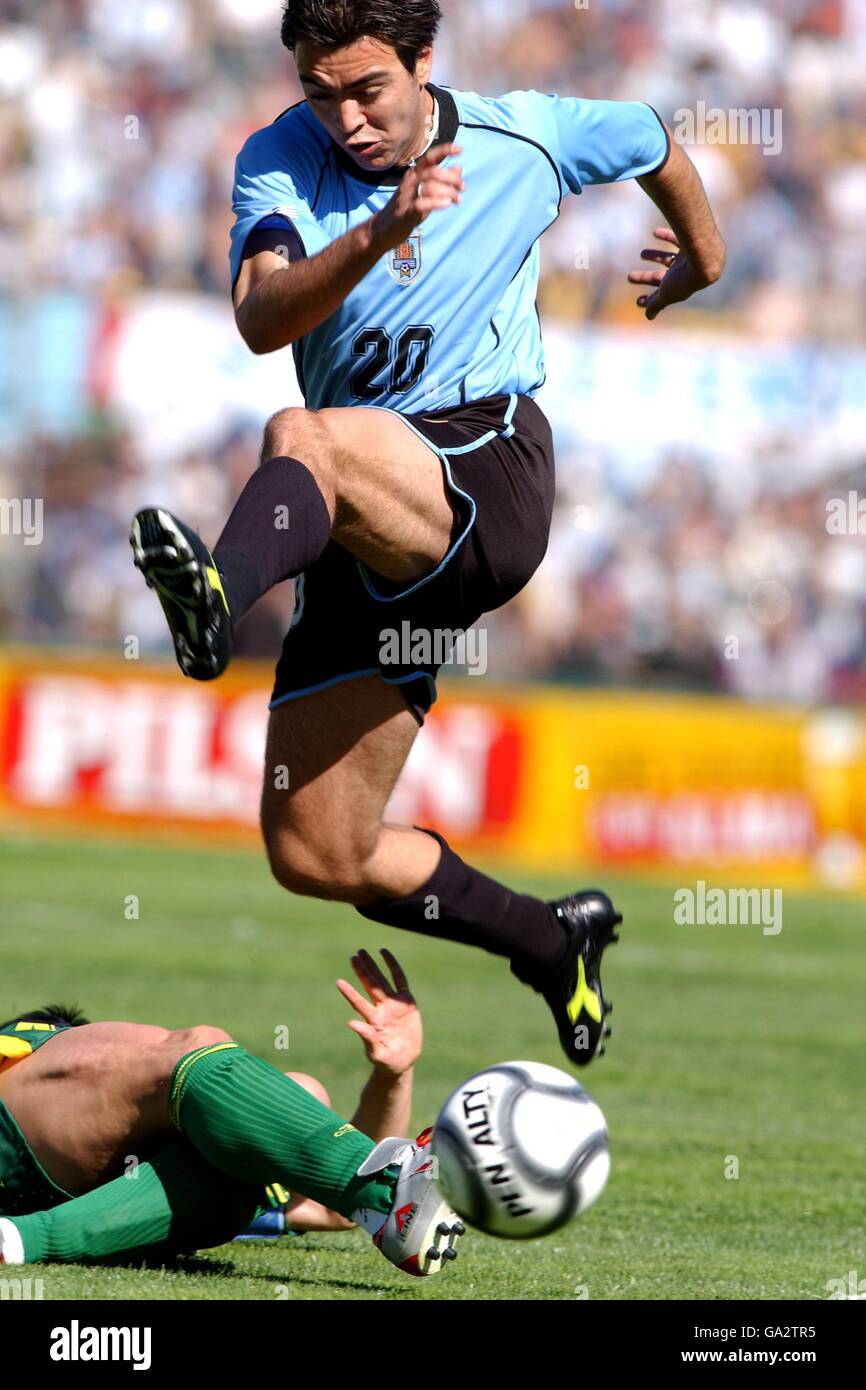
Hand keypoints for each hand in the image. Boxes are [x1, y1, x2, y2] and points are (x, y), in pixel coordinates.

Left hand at [336, 949, 421, 1076]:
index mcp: (373, 1022)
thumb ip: (366, 1038)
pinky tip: (385, 954)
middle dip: (362, 971)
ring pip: (382, 980)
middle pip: (370, 986)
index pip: (359, 1003)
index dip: (350, 993)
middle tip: (353, 956)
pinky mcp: (407, 1002)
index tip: (339, 982)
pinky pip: (400, 981)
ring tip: (362, 952)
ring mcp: (393, 1005)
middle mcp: (381, 1010)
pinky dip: (394, 967)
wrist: (403, 1061)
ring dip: (373, 966)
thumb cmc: (387, 1060)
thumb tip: (351, 1023)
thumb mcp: (377, 1053)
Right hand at [370, 143, 463, 253]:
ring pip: (429, 185)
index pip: (430, 157)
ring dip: (448, 191)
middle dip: (452, 178)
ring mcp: (407, 195)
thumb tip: (458, 167)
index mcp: (415, 173)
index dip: (445, 150)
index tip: (460, 149)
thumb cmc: (408, 209)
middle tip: (462, 188)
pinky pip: (422, 203)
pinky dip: (437, 202)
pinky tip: (447, 204)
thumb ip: (442, 180)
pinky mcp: (406, 211)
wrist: (384, 228)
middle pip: (433, 171)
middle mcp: (410, 180)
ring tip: (458, 200)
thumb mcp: (426, 192)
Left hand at [628, 227, 714, 320]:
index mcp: (678, 288)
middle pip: (661, 277)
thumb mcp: (666, 293)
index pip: (661, 296)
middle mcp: (683, 274)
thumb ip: (657, 304)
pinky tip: (655, 232)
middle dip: (645, 278)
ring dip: (654, 256)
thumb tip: (649, 317)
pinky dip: (666, 236)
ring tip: (641, 254)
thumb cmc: (684, 278)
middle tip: (629, 277)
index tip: (638, 301)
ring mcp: (687, 260)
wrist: (704, 258)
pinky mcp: (690, 245)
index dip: (649, 299)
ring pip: (668, 258)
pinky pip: (677, 239)